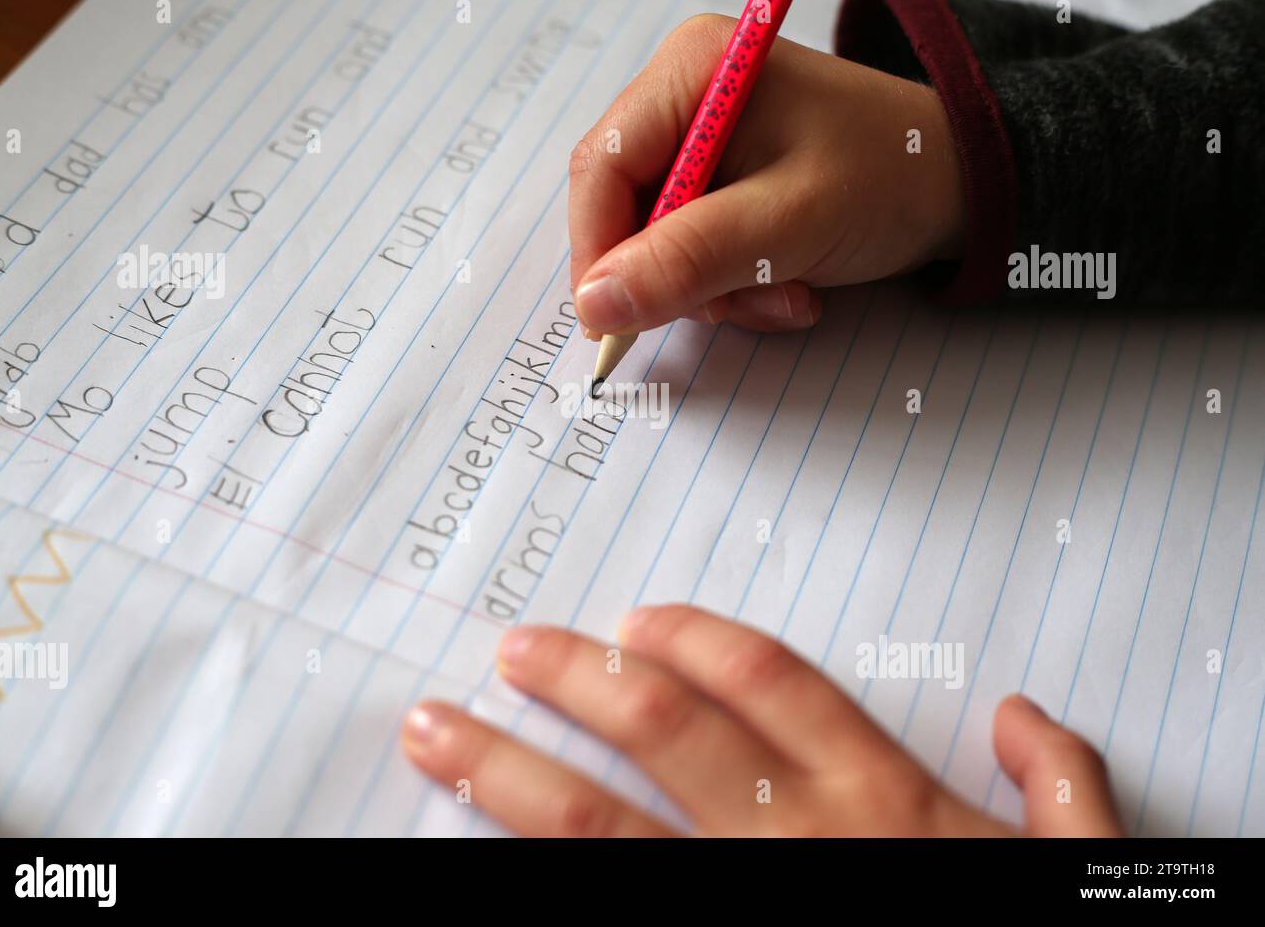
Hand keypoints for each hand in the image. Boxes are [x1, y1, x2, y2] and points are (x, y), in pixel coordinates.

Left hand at [402, 604, 1121, 836]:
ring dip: (514, 774)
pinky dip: (541, 880)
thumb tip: (1027, 719)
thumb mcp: (1073, 870)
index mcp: (883, 806)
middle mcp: (799, 842)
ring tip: (444, 736)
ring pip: (604, 829)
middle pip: (667, 737)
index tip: (636, 620)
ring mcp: (742, 904)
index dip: (696, 641)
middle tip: (515, 652)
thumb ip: (1061, 786)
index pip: (773, 687)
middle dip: (578, 684)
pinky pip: (607, 908)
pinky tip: (475, 864)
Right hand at [567, 14, 964, 339]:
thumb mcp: (786, 226)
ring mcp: (703, 136)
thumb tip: (594, 304)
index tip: (616, 322)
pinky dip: (732, 282)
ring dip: (713, 288)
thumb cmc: (889, 179)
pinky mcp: (724, 174)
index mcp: (690, 73)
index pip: (602, 169)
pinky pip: (692, 245)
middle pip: (624, 207)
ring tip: (782, 294)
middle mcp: (685, 95)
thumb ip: (687, 261)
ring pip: (657, 239)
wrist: (963, 182)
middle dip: (674, 273)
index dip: (599, 253)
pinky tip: (786, 284)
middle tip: (731, 306)